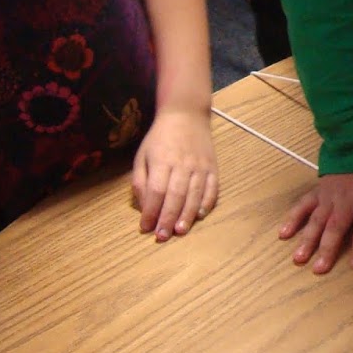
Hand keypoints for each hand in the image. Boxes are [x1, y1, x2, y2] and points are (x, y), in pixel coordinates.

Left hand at [132, 106, 217, 240]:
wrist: (186, 115)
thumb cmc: (160, 138)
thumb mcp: (142, 155)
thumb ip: (140, 180)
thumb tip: (144, 206)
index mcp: (162, 160)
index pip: (156, 190)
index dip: (151, 211)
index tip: (145, 228)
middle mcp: (182, 163)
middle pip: (175, 195)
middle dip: (168, 218)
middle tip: (162, 237)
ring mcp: (200, 165)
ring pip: (194, 194)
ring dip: (187, 215)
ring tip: (180, 231)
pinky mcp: (213, 167)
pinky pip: (212, 188)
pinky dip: (207, 203)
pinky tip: (200, 215)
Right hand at [280, 169, 352, 271]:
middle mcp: (345, 202)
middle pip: (335, 227)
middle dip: (327, 248)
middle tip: (319, 269)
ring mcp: (328, 197)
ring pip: (317, 220)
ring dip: (307, 239)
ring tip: (299, 258)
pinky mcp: (318, 192)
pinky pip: (303, 205)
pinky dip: (293, 218)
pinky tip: (283, 233)